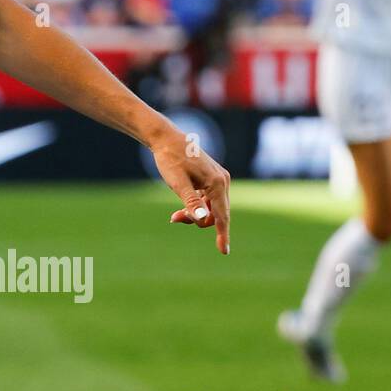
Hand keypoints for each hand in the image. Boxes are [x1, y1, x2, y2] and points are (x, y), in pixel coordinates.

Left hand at [150, 132, 230, 254]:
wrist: (166, 139)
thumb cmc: (170, 160)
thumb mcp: (177, 183)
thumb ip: (190, 201)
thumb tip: (203, 218)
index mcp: (217, 183)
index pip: (222, 215)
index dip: (222, 235)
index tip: (223, 251)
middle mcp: (222, 181)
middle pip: (216, 213)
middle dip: (198, 220)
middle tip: (174, 218)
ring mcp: (219, 179)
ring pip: (212, 207)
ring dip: (196, 214)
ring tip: (176, 215)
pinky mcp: (212, 178)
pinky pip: (209, 199)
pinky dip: (197, 205)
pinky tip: (183, 208)